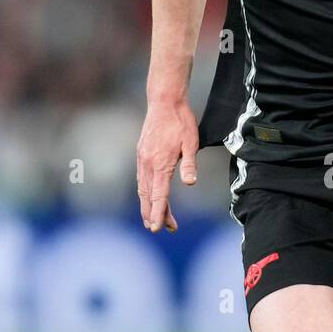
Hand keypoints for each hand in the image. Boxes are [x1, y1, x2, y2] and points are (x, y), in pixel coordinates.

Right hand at [136, 100, 199, 232]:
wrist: (164, 102)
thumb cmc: (181, 122)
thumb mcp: (191, 142)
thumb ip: (190, 164)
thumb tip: (190, 183)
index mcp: (161, 163)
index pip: (160, 195)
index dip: (160, 213)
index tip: (158, 228)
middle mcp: (148, 163)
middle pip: (149, 196)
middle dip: (154, 214)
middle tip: (161, 229)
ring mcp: (142, 159)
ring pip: (143, 189)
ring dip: (148, 206)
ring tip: (153, 220)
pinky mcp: (141, 154)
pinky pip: (141, 179)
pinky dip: (144, 193)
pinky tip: (149, 198)